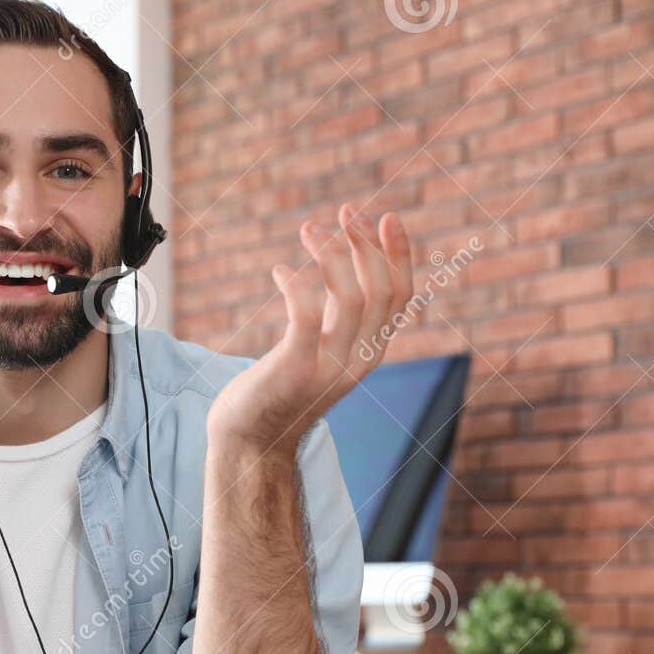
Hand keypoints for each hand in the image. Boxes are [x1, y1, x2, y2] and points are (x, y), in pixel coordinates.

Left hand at [209, 202, 414, 453]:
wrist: (252, 443)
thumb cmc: (279, 390)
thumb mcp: (320, 351)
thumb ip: (337, 318)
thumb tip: (341, 266)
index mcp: (370, 352)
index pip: (401, 296)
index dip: (398, 254)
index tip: (385, 216)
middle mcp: (359, 359)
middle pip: (381, 290)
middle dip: (366, 244)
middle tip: (343, 211)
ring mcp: (330, 366)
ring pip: (351, 298)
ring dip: (332, 255)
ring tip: (309, 228)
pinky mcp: (296, 368)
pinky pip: (307, 315)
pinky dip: (297, 284)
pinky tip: (279, 270)